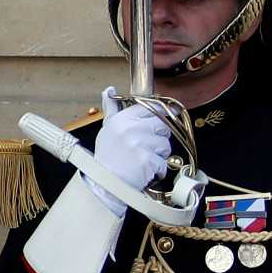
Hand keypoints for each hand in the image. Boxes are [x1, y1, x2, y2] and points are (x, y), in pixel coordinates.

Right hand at [87, 89, 175, 216]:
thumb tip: (109, 90)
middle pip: (163, 125)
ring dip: (159, 155)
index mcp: (122, 119)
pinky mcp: (147, 160)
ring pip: (166, 145)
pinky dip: (158, 170)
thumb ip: (112, 109)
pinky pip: (163, 163)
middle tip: (148, 146)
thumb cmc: (107, 156)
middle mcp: (131, 128)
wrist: (104, 182)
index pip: (151, 107)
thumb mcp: (107, 129)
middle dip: (160, 136)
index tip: (167, 115)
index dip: (161, 112)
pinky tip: (145, 170)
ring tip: (143, 159)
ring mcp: (140, 144)